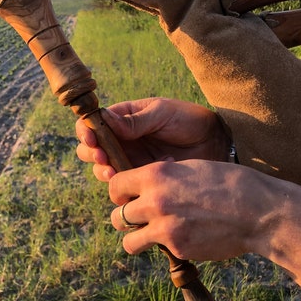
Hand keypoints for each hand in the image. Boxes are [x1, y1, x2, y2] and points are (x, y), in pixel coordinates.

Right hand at [76, 97, 229, 181]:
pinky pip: (123, 186)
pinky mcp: (141, 179)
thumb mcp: (162, 114)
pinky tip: (143, 178)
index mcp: (124, 118)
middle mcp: (122, 140)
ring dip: (103, 172)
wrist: (214, 143)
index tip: (92, 139)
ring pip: (103, 169)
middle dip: (92, 155)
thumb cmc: (189, 120)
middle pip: (91, 149)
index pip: (93, 123)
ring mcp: (130, 160)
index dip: (86, 131)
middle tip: (103, 158)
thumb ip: (136, 120)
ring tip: (114, 173)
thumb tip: (106, 121)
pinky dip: (125, 185)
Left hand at [107, 159, 283, 260]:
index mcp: (157, 175)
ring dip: (138, 238)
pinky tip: (185, 237)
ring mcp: (165, 228)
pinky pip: (158, 250)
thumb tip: (147, 185)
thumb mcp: (192, 169)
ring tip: (154, 234)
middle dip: (127, 217)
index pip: (115, 185)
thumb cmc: (229, 184)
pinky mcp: (178, 249)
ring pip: (129, 241)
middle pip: (117, 216)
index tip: (130, 196)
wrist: (258, 211)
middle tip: (143, 217)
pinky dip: (167, 247)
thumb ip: (164, 177)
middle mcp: (155, 201)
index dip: (121, 192)